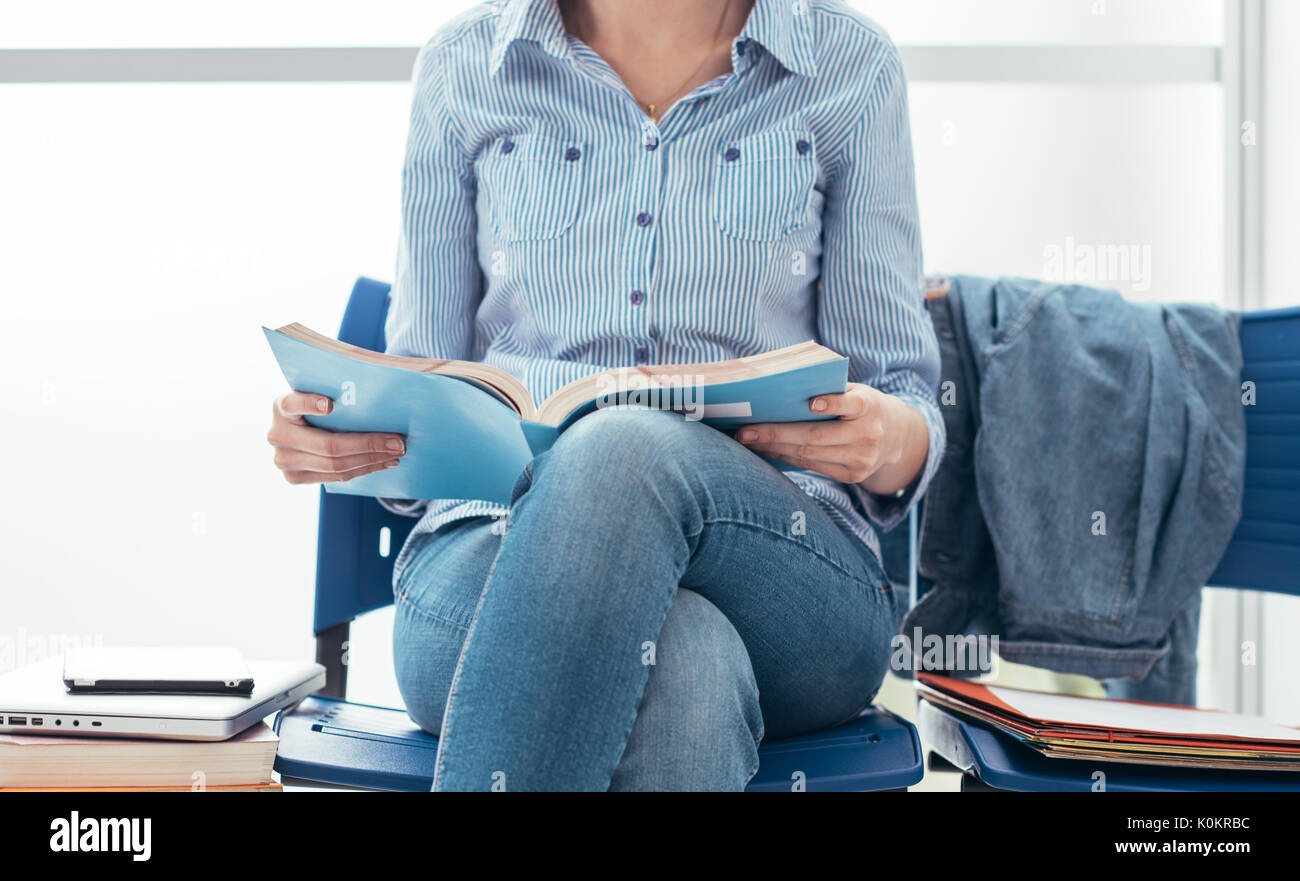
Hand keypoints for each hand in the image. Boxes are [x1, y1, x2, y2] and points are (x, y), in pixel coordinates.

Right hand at [267, 392, 406, 484]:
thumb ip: (335, 393)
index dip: (311, 404)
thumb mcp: (317, 393)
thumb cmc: (316, 405)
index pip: (293, 403)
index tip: (331, 405)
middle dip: (368, 444)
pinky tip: (383, 462)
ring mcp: (283, 460)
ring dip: (371, 460)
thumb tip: (380, 395)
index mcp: (281, 406)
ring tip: (396, 453)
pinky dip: (363, 469)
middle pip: (328, 445)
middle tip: (397, 442)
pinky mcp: (293, 477)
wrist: (295, 428)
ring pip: (335, 466)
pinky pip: (335, 477)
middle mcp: (277, 434)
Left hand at [737, 382, 927, 492]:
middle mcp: (868, 435)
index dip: (833, 403)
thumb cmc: (862, 405)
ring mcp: (861, 460)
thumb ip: (830, 390)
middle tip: (745, 431)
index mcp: (870, 406)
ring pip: (810, 455)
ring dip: (774, 448)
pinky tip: (766, 450)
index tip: (811, 403)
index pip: (852, 405)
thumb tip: (780, 390)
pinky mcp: (853, 476)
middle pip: (817, 436)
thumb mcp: (856, 391)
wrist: (895, 436)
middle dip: (777, 434)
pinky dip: (786, 458)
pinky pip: (813, 467)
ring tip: (748, 441)